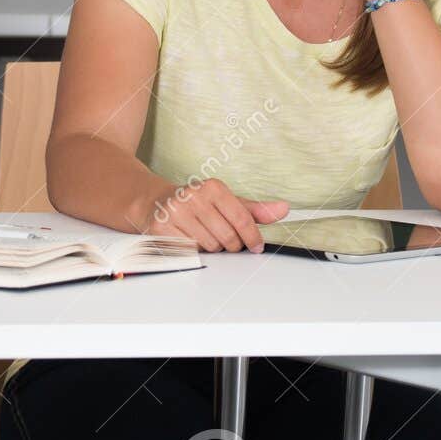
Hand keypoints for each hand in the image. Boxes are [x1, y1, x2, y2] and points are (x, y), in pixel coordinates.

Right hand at [144, 177, 288, 252]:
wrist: (156, 202)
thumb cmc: (197, 204)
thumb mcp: (227, 202)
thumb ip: (255, 209)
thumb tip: (284, 209)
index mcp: (213, 187)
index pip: (242, 218)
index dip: (253, 237)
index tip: (256, 246)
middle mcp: (193, 196)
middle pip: (228, 237)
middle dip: (231, 244)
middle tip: (225, 239)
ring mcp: (176, 212)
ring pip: (210, 246)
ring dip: (212, 247)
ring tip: (204, 235)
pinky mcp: (162, 227)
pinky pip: (191, 251)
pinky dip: (194, 250)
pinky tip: (189, 238)